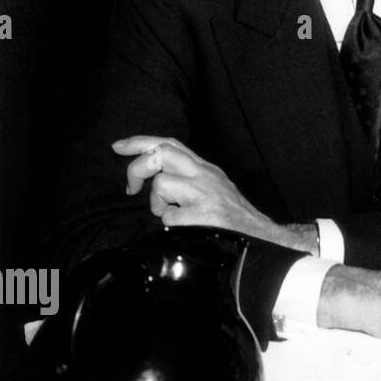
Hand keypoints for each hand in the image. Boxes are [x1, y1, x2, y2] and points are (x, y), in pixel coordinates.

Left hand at [111, 135, 308, 249]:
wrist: (262, 239)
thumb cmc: (233, 217)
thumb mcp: (213, 188)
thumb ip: (188, 178)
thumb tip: (154, 177)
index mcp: (205, 168)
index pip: (170, 144)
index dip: (141, 142)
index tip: (118, 146)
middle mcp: (205, 175)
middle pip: (162, 153)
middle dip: (137, 167)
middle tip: (131, 187)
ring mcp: (205, 193)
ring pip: (162, 184)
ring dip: (158, 204)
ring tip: (171, 214)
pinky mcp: (205, 214)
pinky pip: (170, 217)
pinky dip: (170, 225)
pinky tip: (184, 229)